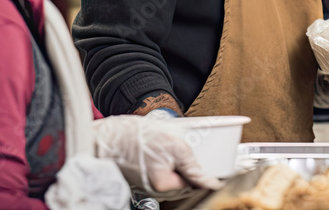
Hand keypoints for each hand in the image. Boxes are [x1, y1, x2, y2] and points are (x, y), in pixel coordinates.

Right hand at [93, 114, 222, 195]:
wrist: (105, 137)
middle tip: (200, 154)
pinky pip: (161, 173)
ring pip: (173, 177)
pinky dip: (166, 164)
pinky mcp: (142, 178)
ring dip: (179, 166)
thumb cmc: (135, 138)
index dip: (210, 176)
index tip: (224, 172)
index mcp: (165, 185)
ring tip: (176, 148)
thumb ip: (192, 166)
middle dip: (194, 170)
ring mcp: (148, 185)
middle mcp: (156, 190)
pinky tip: (163, 150)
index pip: (196, 184)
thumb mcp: (172, 145)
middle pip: (185, 182)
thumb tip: (210, 183)